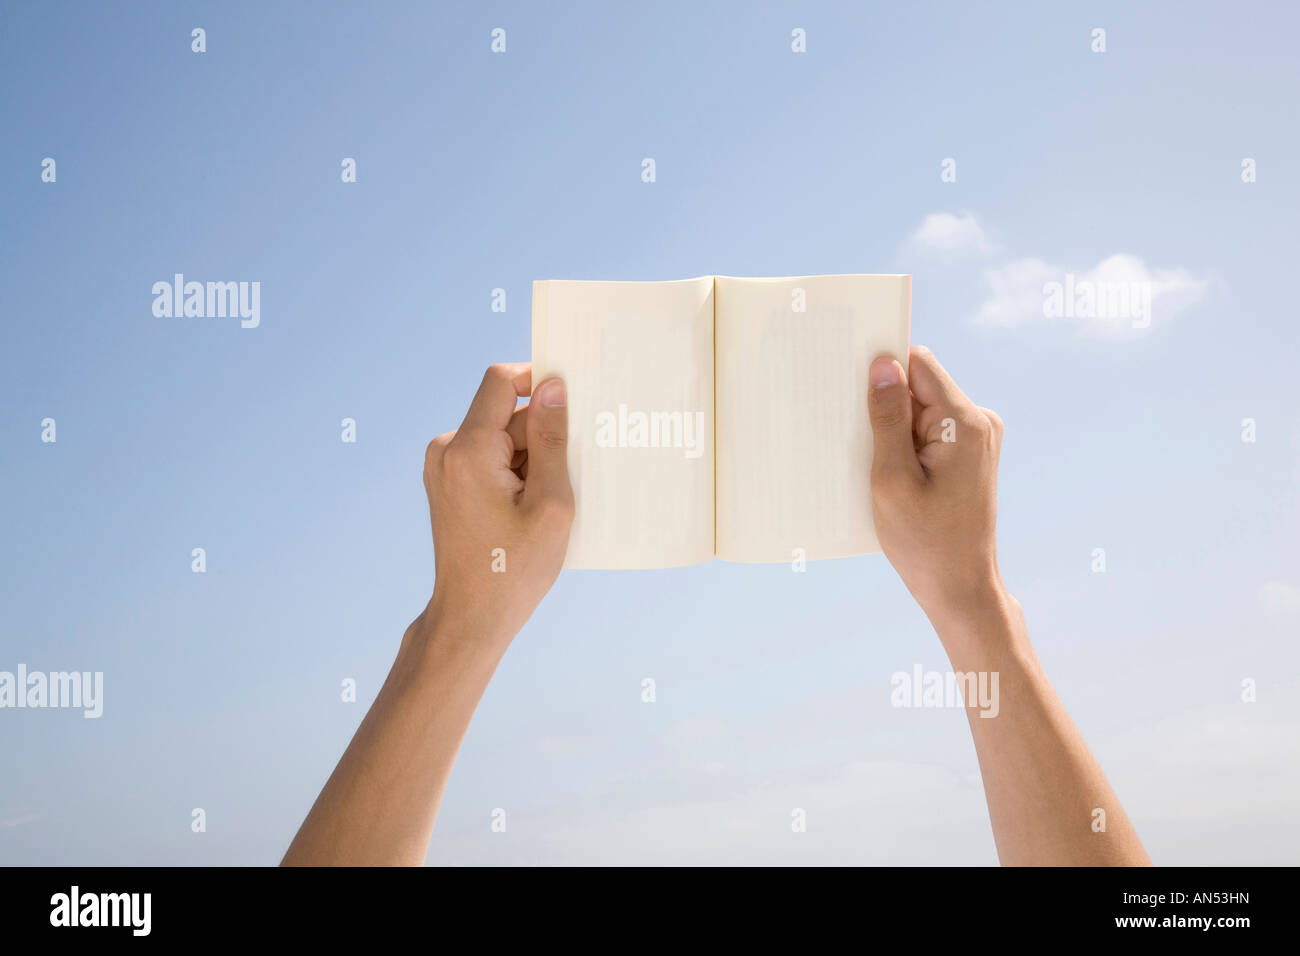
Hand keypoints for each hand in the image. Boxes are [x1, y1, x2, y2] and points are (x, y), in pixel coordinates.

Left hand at [419, 363, 573, 645]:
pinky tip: (532, 507)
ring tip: (547, 501)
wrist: (471, 616)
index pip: (502, 381)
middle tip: (568, 473)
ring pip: (501, 436)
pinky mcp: (449, 482)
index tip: (570, 402)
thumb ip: (552, 438)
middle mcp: (447, 450)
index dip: (538, 381)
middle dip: (541, 434)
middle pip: (505, 412)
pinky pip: (489, 456)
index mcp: (469, 450)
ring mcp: (444, 467)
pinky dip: (515, 471)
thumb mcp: (550, 502)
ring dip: (531, 458)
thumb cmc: (514, 569)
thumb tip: (554, 387)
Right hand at [867, 346, 1008, 634]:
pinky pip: (929, 429)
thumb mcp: (892, 479)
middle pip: (919, 384)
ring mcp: (977, 437)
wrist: (960, 587)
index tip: (852, 388)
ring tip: (876, 466)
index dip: (883, 369)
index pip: (918, 364)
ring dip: (893, 428)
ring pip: (921, 408)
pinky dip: (905, 443)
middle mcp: (978, 422)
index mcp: (964, 423)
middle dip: (885, 404)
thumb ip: (887, 419)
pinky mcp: (969, 453)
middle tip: (859, 439)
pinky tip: (890, 474)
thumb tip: (882, 366)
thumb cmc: (925, 542)